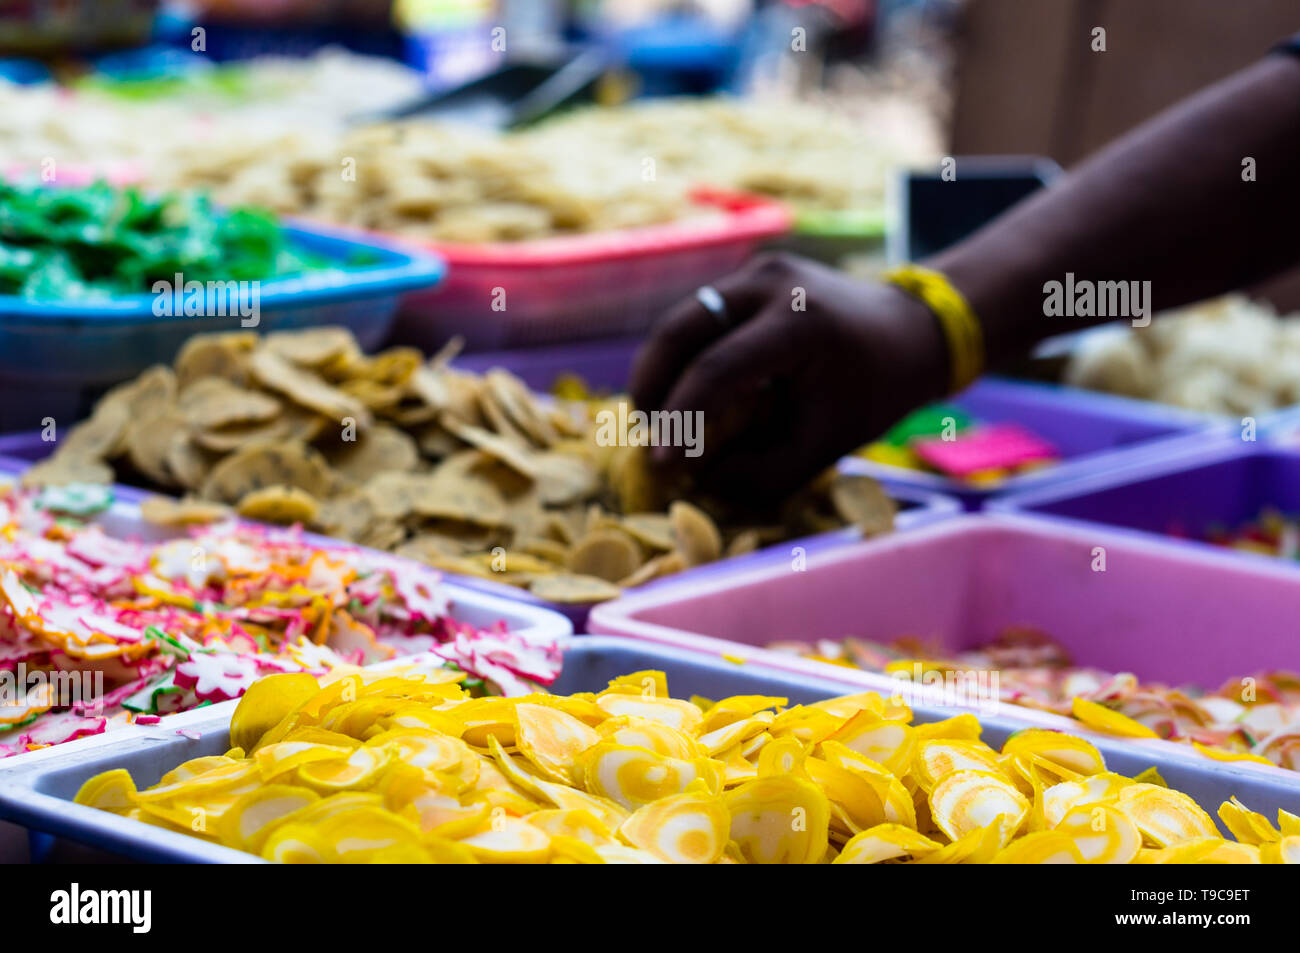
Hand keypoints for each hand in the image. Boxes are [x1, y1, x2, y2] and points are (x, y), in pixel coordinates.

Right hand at [630, 253, 949, 502]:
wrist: (912, 328)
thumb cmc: (876, 392)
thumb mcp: (827, 445)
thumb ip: (764, 473)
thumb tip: (700, 482)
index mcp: (799, 322)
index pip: (717, 369)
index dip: (680, 419)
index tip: (659, 463)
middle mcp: (771, 283)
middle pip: (680, 330)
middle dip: (651, 386)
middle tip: (646, 435)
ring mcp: (758, 272)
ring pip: (682, 320)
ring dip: (661, 371)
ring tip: (660, 419)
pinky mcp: (750, 277)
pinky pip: (699, 317)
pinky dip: (683, 357)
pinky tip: (684, 395)